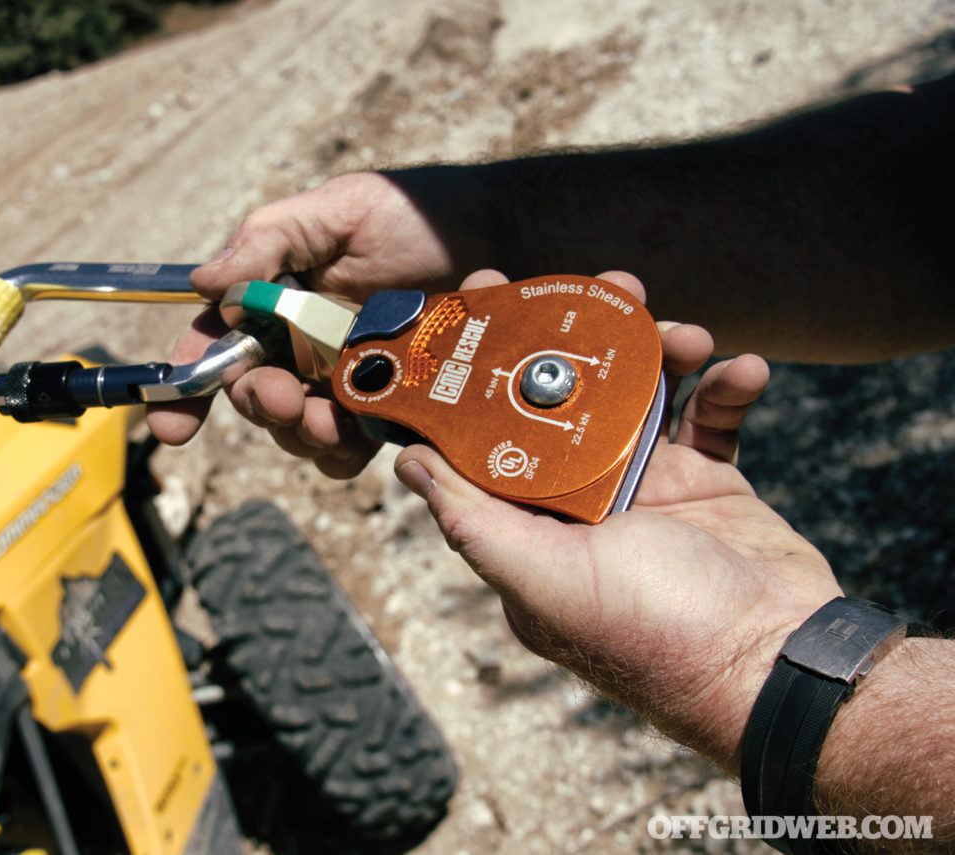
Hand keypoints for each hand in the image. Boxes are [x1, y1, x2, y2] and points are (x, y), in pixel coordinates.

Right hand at [147, 170, 486, 465]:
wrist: (496, 237)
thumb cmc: (410, 213)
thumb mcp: (336, 210)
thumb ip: (269, 242)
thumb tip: (204, 283)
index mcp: (273, 298)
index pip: (213, 343)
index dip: (185, 386)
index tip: (172, 427)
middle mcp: (297, 344)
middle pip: (251, 394)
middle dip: (258, 404)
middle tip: (283, 399)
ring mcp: (339, 380)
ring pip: (294, 429)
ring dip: (297, 434)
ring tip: (325, 422)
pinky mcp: (381, 407)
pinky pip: (347, 448)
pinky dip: (342, 452)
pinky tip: (357, 439)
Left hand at [393, 314, 842, 774]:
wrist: (776, 664)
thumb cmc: (653, 631)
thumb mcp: (541, 578)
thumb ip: (472, 521)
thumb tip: (407, 466)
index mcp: (529, 524)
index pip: (488, 434)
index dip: (483, 368)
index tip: (488, 300)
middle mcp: (580, 502)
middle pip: (564, 399)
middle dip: (578, 339)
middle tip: (595, 286)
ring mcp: (644, 490)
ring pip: (637, 395)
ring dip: (660, 351)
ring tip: (682, 327)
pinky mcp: (707, 484)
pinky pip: (709, 418)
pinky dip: (727, 388)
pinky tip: (744, 368)